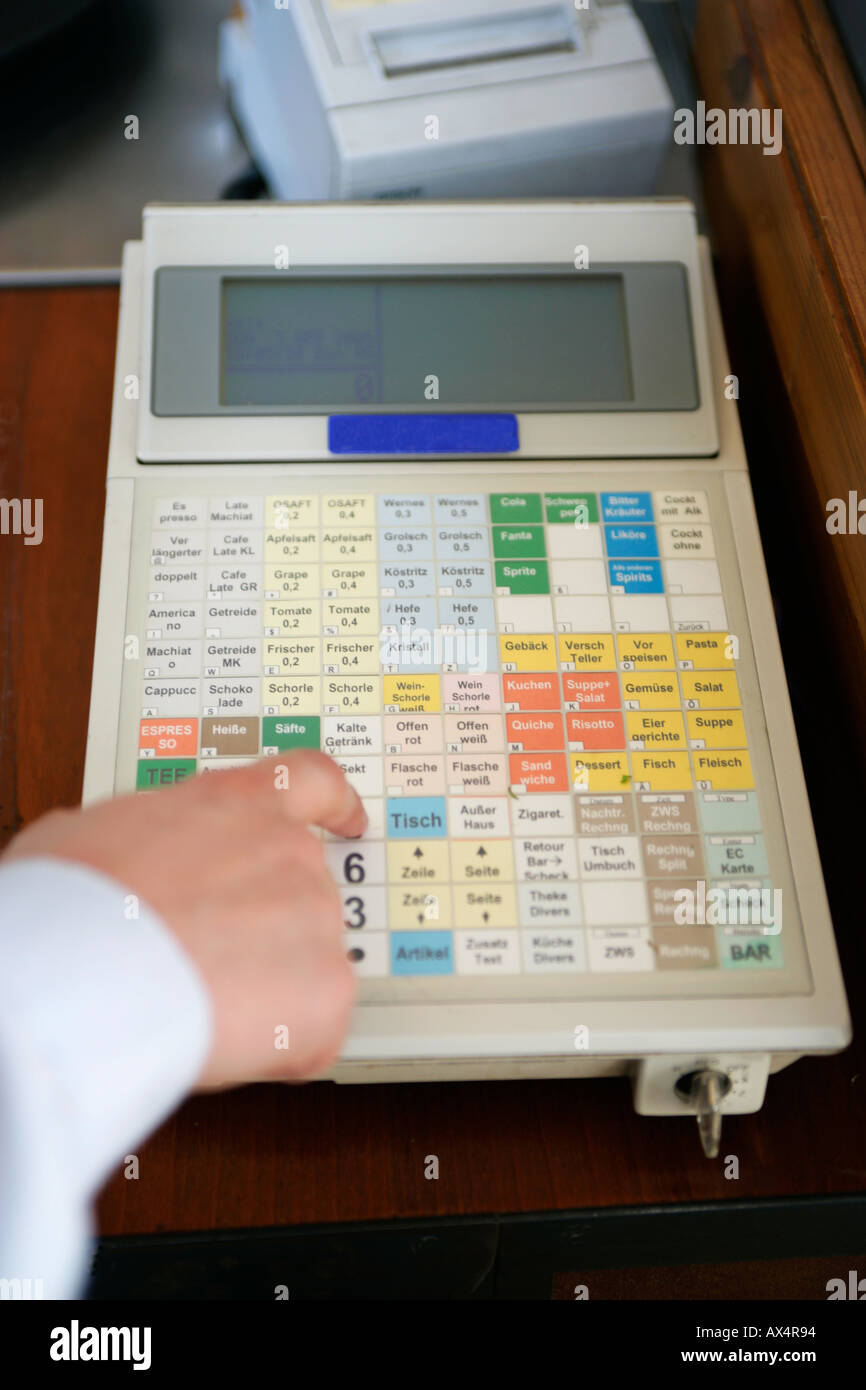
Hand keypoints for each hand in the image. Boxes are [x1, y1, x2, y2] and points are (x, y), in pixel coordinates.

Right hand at [1, 752, 366, 1087]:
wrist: (84, 960)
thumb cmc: (72, 898)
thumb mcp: (93, 831)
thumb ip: (144, 839)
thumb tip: (126, 861)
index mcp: (234, 803)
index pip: (307, 784)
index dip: (334, 804)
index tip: (348, 820)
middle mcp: (287, 851)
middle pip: (300, 895)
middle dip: (263, 936)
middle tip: (205, 968)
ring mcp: (315, 918)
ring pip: (304, 968)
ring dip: (262, 993)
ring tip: (193, 1005)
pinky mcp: (327, 989)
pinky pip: (312, 1033)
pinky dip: (275, 1051)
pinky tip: (221, 1043)